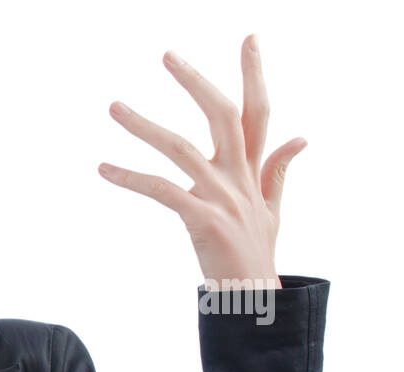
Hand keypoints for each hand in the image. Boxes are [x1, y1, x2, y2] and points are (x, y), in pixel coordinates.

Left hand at [98, 34, 305, 285]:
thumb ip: (278, 170)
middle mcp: (239, 177)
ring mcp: (223, 198)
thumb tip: (301, 137)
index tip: (249, 39)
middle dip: (196, 82)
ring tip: (114, 107)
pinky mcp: (204, 221)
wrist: (254, 299)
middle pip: (222, 116)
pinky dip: (129, 177)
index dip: (255, 74)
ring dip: (143, 126)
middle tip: (167, 55)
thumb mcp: (273, 208)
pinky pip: (161, 190)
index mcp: (253, 170)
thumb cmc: (255, 253)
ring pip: (180, 149)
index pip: (259, 112)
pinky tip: (103, 167)